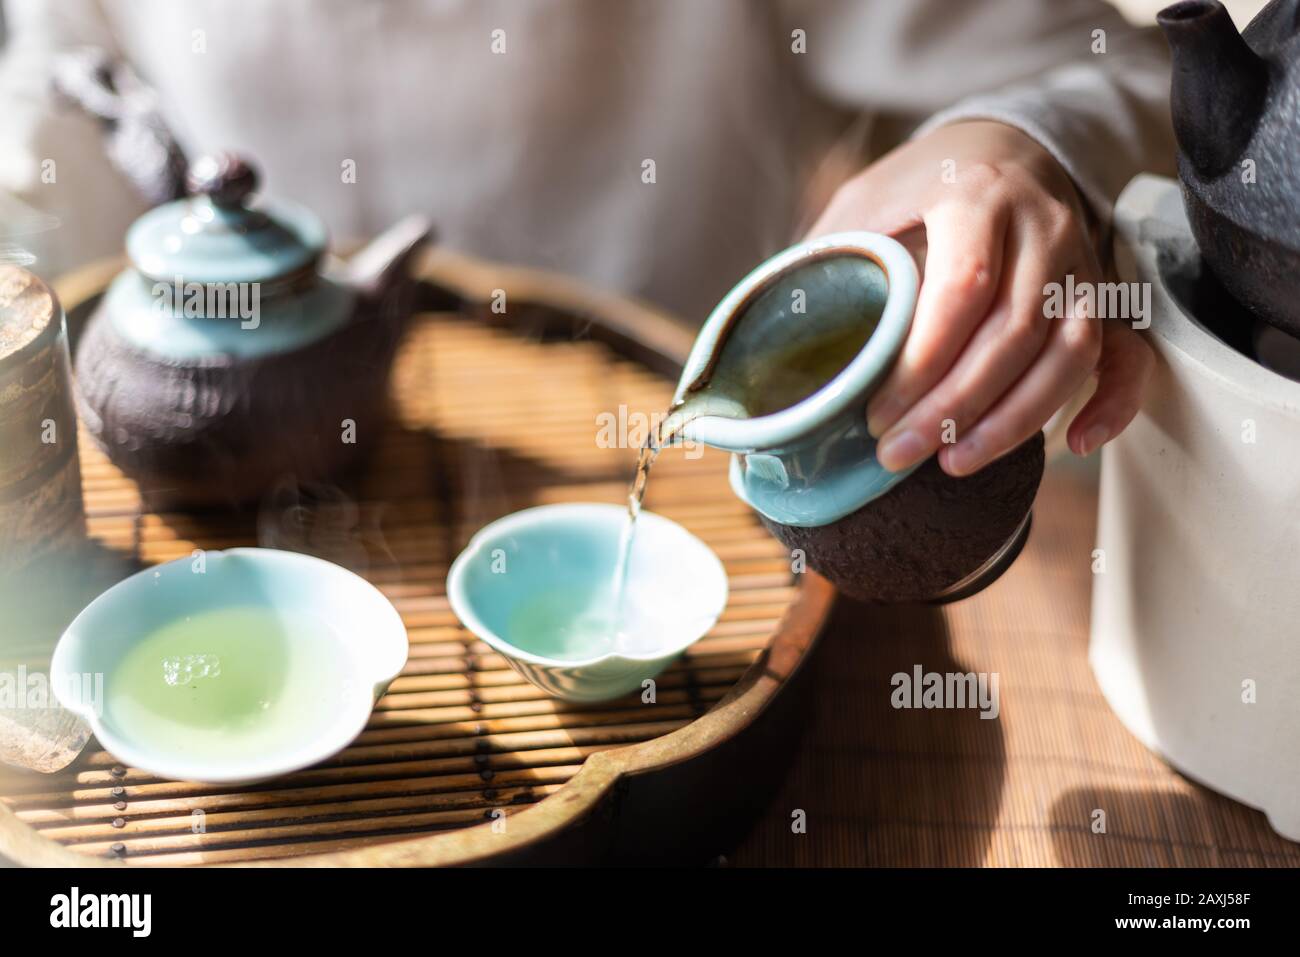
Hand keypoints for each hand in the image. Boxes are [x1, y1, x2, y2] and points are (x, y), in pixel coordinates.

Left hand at [805, 120, 1152, 476]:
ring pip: (1069, 353)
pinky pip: (1128, 354)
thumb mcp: (864, 201)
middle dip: (954, 408)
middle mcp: (1042, 226)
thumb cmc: (919, 186)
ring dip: (1014, 421)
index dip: (920, 364)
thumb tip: (767, 338)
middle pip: (1014, 333)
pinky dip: (1114, 403)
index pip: (962, 290)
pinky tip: (1077, 443)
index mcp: (976, 196)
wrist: (1004, 144)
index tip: (875, 414)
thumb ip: (830, 259)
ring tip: (955, 464)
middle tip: (898, 454)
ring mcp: (1082, 262)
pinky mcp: (1105, 294)